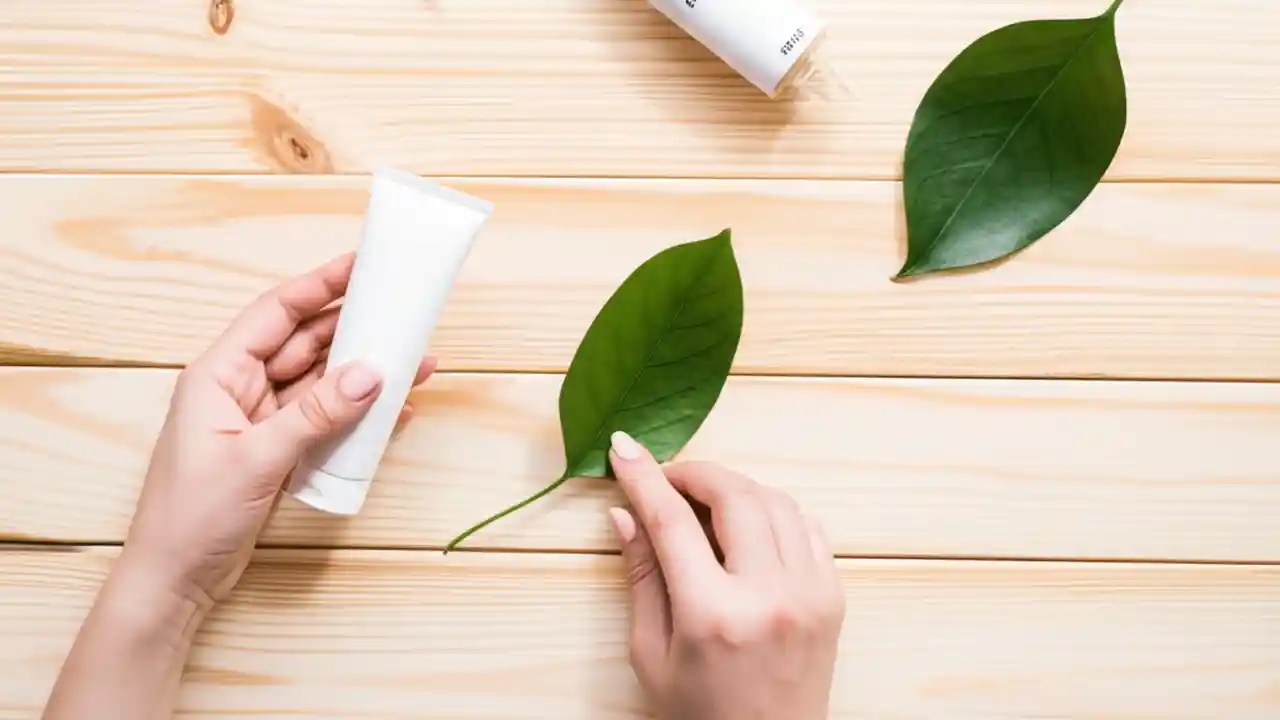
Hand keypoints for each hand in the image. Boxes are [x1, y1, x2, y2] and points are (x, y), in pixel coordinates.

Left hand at [122, 253, 434, 608]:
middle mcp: (240, 389)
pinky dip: (358, 413)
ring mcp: (261, 420)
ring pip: (321, 382)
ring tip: (415, 360)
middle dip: (353, 327)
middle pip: (305, 343)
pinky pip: (325, 419)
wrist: (176, 580)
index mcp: (218, 374)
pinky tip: (394, 409)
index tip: (360, 265)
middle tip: (402, 310)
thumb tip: (371, 373)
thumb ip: (316, 413)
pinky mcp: (278, 450)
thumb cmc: (192, 517)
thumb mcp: (257, 458)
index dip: (319, 286)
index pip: (276, 313)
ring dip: (364, 373)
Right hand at [607, 431, 844, 719]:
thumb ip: (642, 577)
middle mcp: (769, 597)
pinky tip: (748, 526)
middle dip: (695, 473)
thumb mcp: (652, 655)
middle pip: (734, 495)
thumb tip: (625, 513)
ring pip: (775, 501)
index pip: (673, 522)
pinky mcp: (833, 596)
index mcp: (714, 616)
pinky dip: (775, 512)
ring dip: (735, 489)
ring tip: (704, 503)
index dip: (645, 477)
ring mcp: (810, 594)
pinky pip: (808, 526)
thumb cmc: (701, 715)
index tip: (624, 449)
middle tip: (667, 479)